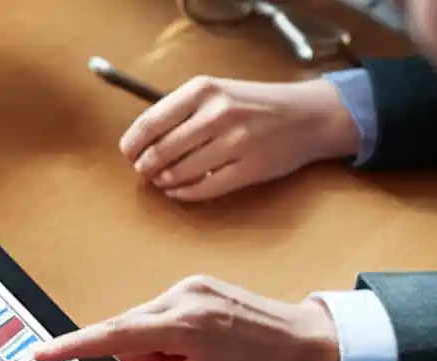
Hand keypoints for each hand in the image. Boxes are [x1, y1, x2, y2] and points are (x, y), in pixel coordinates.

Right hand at [34, 276, 340, 360]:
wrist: (305, 341)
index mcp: (186, 327)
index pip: (114, 337)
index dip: (73, 347)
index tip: (41, 353)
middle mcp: (183, 297)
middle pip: (127, 334)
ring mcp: (189, 285)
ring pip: (141, 325)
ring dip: (157, 350)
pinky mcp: (195, 282)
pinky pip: (158, 314)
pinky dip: (168, 335)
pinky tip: (199, 345)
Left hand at [120, 77, 358, 201]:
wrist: (308, 115)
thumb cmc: (255, 104)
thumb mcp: (218, 91)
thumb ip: (182, 110)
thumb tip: (140, 140)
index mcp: (204, 90)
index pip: (151, 121)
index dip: (133, 144)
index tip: (128, 154)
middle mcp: (218, 114)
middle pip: (161, 151)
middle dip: (146, 166)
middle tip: (145, 171)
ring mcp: (235, 142)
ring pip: (179, 172)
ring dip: (164, 181)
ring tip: (162, 181)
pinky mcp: (249, 169)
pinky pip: (204, 189)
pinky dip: (184, 193)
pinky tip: (179, 191)